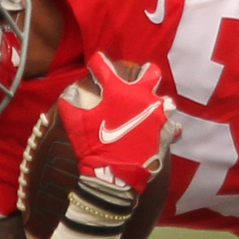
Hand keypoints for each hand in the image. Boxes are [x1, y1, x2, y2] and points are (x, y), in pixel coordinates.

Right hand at [57, 53, 176, 197]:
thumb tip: (66, 95)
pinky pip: (172, 127)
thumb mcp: (76, 124)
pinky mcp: (166, 133)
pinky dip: (166, 128)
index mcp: (119, 92)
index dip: (98, 63)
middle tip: (143, 72)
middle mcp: (143, 98)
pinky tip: (160, 131)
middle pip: (151, 74)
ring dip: (157, 103)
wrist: (114, 176)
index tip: (95, 62)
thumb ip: (69, 105)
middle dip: (146, 71)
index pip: (105, 68)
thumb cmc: (94, 146)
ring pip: (165, 101)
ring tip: (151, 108)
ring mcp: (158, 116)